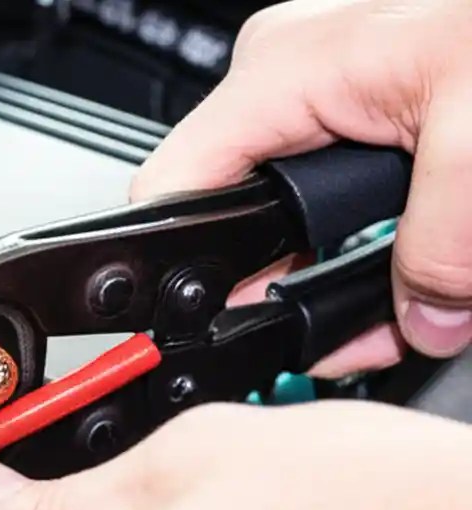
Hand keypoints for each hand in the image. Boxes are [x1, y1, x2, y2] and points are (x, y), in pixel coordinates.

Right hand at [132, 0, 471, 374]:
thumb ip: (442, 249)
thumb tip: (422, 319)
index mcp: (286, 69)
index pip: (174, 186)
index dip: (185, 270)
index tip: (215, 325)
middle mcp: (290, 73)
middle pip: (241, 213)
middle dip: (296, 285)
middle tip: (353, 335)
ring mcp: (326, 88)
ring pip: (298, 213)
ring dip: (351, 273)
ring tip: (413, 307)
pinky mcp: (367, 104)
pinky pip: (342, 195)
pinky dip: (381, 243)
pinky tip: (420, 273)